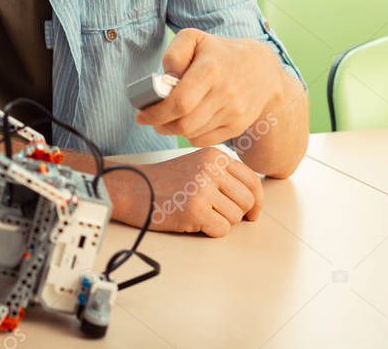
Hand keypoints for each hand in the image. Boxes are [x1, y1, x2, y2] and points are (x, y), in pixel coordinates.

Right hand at [106, 147, 262, 237]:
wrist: (130, 188)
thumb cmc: (162, 181)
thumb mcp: (195, 165)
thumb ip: (223, 175)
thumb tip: (253, 201)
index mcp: (214, 156)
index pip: (252, 180)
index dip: (256, 201)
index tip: (252, 213)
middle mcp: (211, 169)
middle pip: (248, 201)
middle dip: (237, 214)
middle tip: (219, 216)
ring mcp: (203, 188)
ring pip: (235, 218)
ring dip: (219, 221)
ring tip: (197, 213)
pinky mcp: (195, 210)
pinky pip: (221, 230)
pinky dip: (209, 231)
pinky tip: (191, 221)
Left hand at [136, 28, 282, 146]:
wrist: (262, 69)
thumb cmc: (219, 53)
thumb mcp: (194, 39)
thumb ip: (174, 54)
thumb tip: (166, 78)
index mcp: (211, 70)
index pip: (180, 102)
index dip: (156, 113)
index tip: (142, 115)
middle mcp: (226, 93)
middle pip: (184, 123)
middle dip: (160, 124)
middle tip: (150, 119)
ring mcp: (234, 112)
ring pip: (193, 134)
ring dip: (173, 130)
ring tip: (166, 119)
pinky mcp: (238, 126)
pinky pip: (205, 140)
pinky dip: (190, 135)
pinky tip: (186, 123)